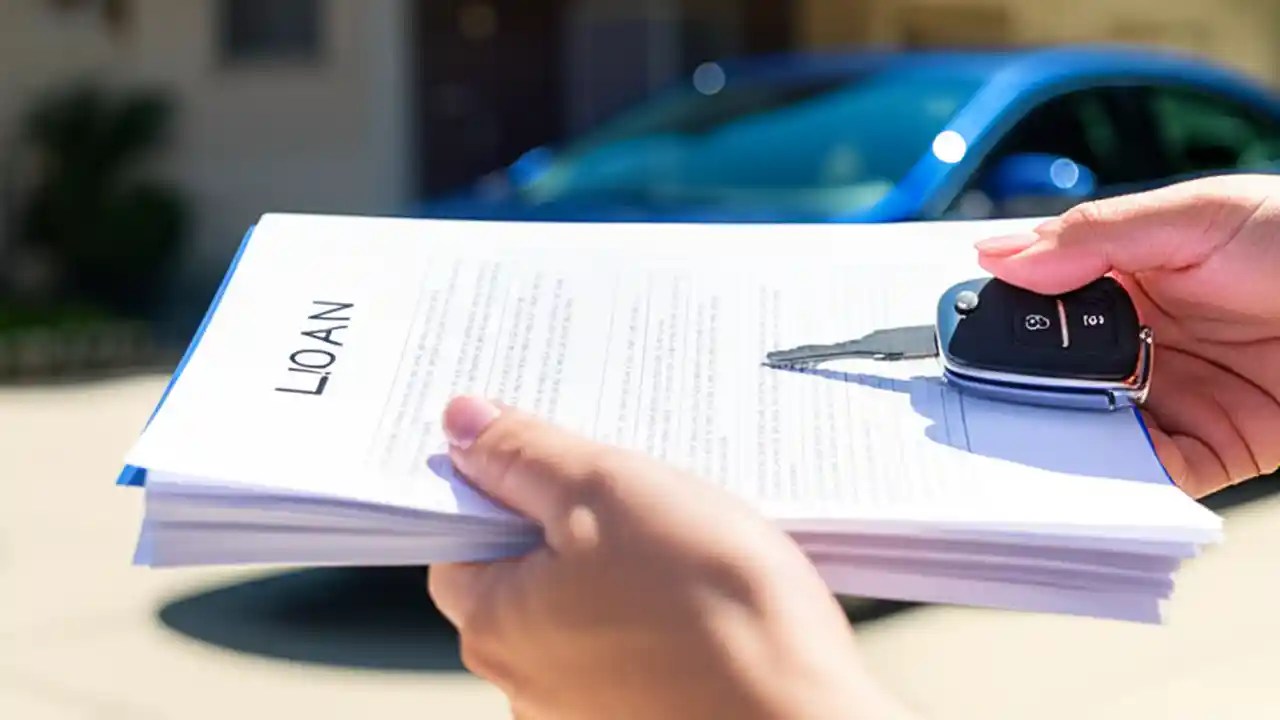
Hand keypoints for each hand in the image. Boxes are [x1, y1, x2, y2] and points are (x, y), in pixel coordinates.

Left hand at [428, 396, 911, 719]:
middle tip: (627, 486)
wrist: (806, 715)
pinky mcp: (644, 716)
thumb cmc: (710, 603)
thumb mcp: (606, 491)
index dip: (496, 486)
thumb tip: (461, 421)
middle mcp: (526, 684)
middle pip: (522, 574)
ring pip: (584, 608)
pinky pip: (632, 644)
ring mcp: (586, 711)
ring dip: (618, 566)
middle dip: (567, 521)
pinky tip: (701, 588)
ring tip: (678, 536)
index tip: (543, 454)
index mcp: (495, 627)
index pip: (458, 539)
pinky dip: (655, 610)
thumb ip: (525, 454)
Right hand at [975, 174, 1279, 497]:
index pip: (1041, 302)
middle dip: (1019, 387)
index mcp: (1127, 276)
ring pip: (1092, 428)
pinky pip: (1150, 473)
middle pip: (1057, 372)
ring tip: (1028, 440)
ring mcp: (1172, 397)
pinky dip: (1119, 481)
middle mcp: (1141, 339)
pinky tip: (1093, 472)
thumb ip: (1091, 238)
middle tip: (979, 397)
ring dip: (1061, 436)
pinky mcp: (1211, 449)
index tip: (955, 335)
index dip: (998, 318)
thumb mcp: (1194, 216)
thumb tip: (994, 254)